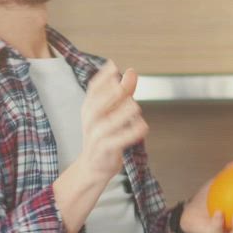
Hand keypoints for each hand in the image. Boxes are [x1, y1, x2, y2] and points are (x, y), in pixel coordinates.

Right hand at [77, 61, 147, 185]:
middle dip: (108, 95)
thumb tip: (131, 71)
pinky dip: (129, 134)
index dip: (102, 78)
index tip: (113, 66)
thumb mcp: (111, 112)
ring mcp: (96, 137)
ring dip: (121, 115)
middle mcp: (90, 121)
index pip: (93, 90)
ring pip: (106, 124)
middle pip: (96, 105)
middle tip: (121, 85)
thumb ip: (123, 92)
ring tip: (135, 106)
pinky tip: (143, 127)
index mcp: (90, 108)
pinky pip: (116, 142)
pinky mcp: (105, 151)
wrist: (93, 167)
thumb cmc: (104, 135)